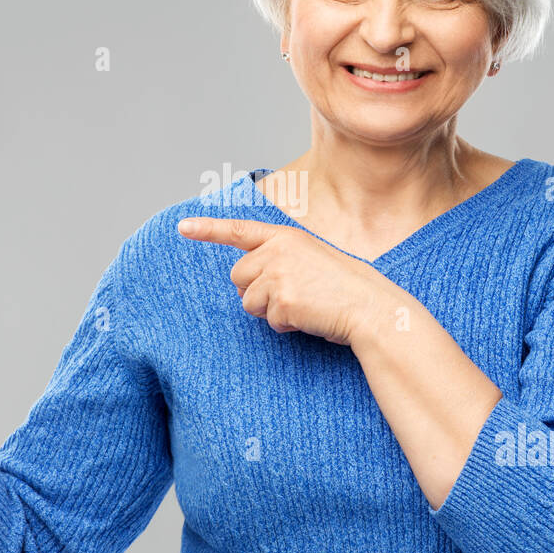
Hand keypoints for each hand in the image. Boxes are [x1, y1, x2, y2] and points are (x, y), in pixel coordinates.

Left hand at [177, 216, 399, 346]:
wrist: (372, 307)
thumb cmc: (346, 288)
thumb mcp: (312, 260)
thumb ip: (279, 262)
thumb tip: (248, 287)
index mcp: (286, 237)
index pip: (239, 230)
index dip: (208, 229)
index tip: (182, 227)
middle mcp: (278, 251)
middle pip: (238, 276)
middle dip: (255, 291)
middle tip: (290, 296)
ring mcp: (279, 275)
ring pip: (248, 301)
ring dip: (270, 311)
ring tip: (304, 305)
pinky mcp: (281, 300)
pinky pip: (268, 320)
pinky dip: (285, 325)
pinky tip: (309, 317)